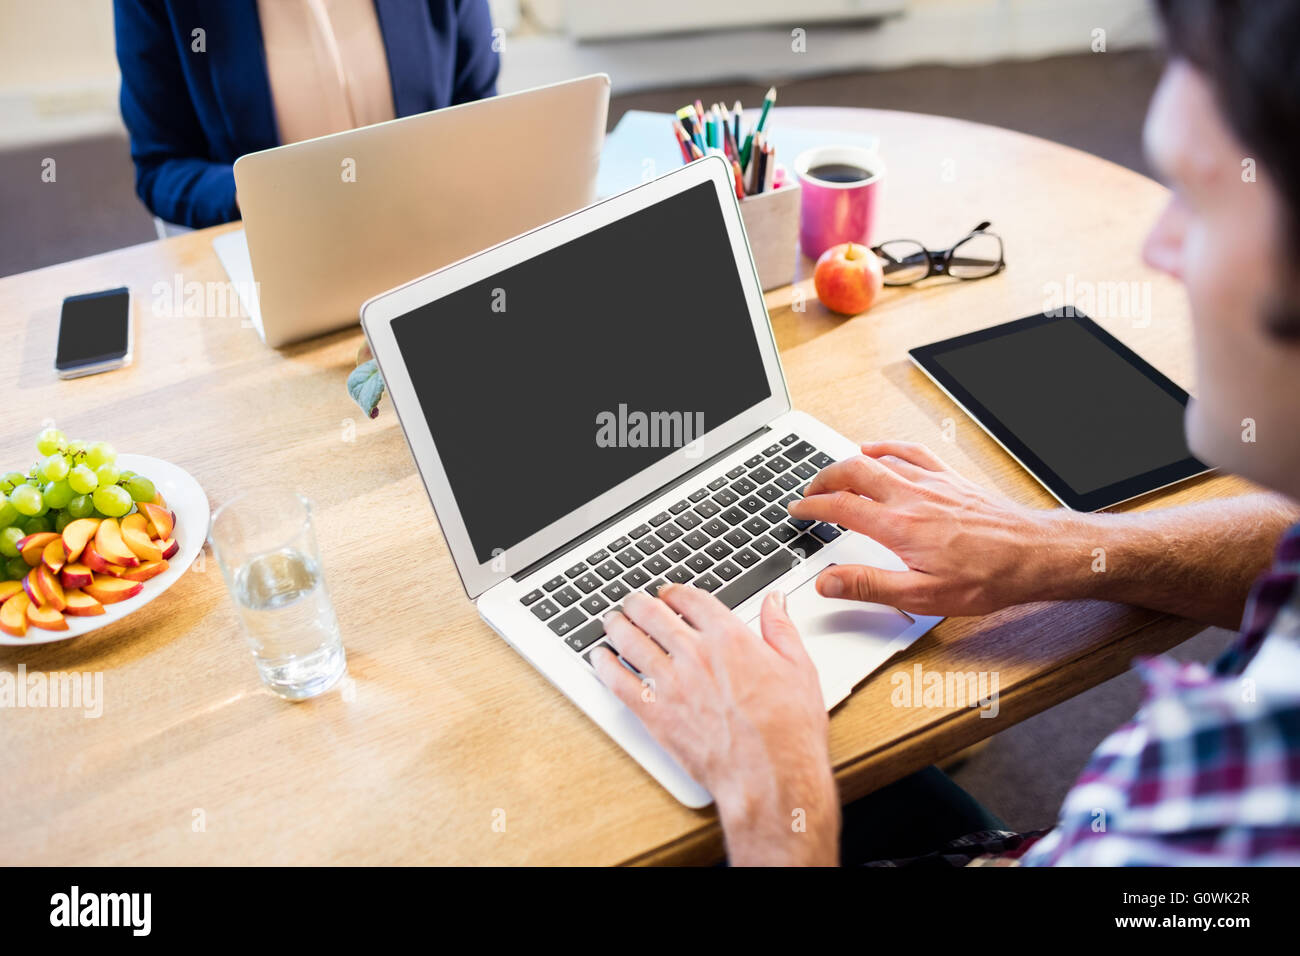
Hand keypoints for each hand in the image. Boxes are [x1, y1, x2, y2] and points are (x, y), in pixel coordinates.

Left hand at [592, 584, 839, 865]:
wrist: (769, 777)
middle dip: (639, 603)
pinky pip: (618, 681)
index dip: (675, 592)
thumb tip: (774, 602)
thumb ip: (781, 629)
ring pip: (631, 641)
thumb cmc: (788, 731)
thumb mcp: (799, 669)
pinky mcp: (655, 713)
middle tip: (632, 602)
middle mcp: (696, 654)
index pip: (691, 599)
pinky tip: (600, 659)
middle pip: (653, 614)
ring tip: (612, 621)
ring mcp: (671, 683)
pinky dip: (605, 665)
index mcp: (730, 638)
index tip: (669, 594)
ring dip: (618, 626)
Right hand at [788, 441, 1068, 615]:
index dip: (811, 506)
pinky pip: (910, 452)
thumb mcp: (923, 597)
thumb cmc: (987, 578)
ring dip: (847, 462)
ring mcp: (931, 483)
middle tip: (806, 491)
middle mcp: (911, 497)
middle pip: (852, 472)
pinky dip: (885, 447)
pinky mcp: (949, 479)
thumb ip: (869, 587)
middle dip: (821, 478)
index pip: (840, 507)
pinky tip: (875, 448)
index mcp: (899, 527)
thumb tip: (828, 582)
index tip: (796, 510)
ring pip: (877, 459)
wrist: (1035, 555)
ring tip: (831, 473)